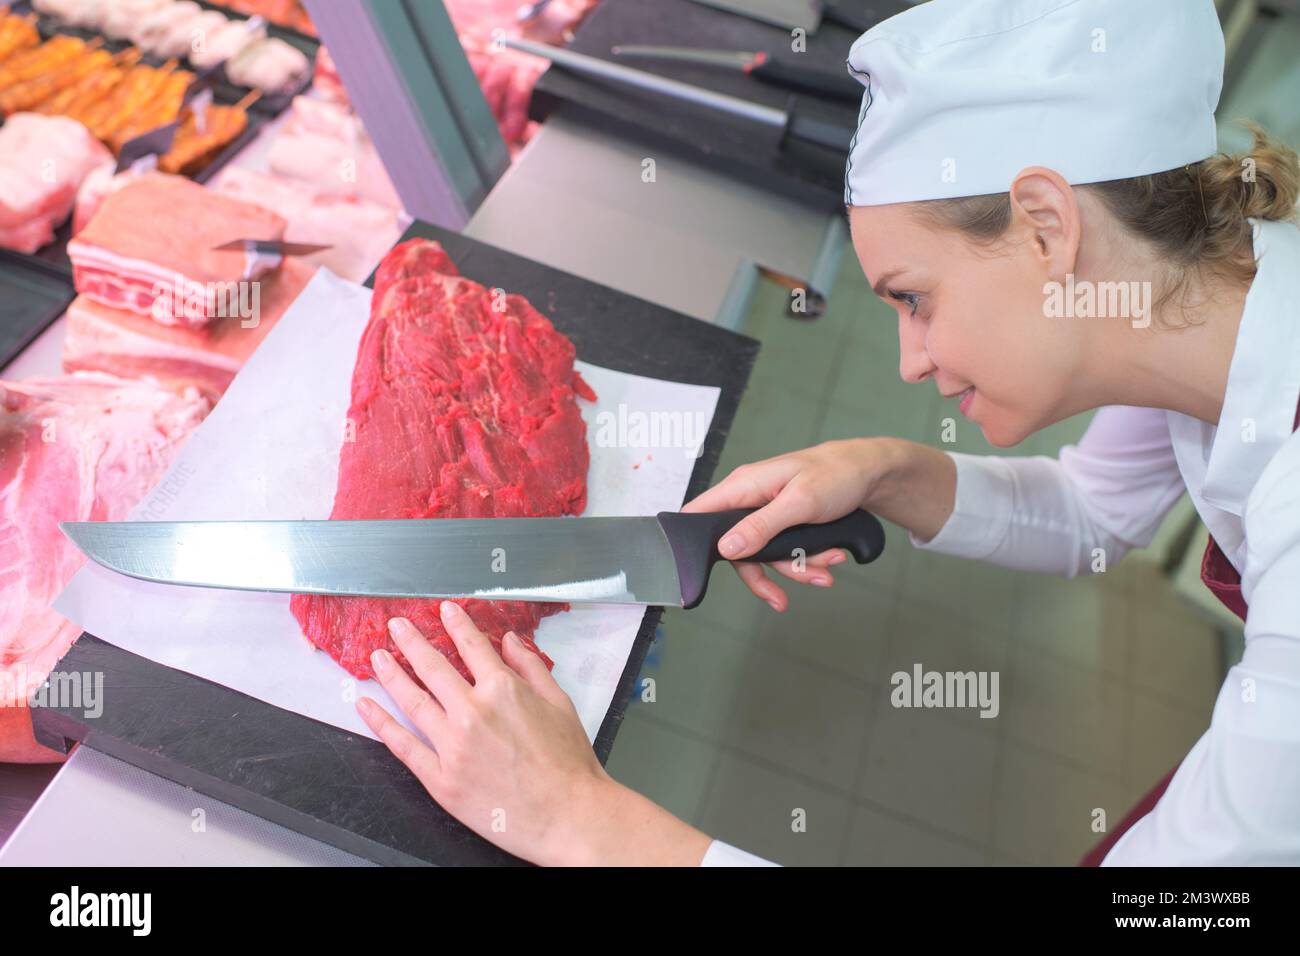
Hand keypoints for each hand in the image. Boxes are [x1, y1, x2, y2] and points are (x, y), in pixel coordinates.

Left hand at [357, 602, 710, 864]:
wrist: (567, 815)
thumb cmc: (568, 764)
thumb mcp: (560, 703)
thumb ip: (531, 667)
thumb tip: (510, 642)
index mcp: (503, 691)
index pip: (472, 647)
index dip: (456, 625)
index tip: (443, 611)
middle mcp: (473, 712)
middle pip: (432, 667)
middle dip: (411, 642)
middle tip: (396, 626)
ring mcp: (453, 746)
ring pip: (412, 701)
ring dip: (391, 674)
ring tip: (378, 657)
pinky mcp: (441, 779)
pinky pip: (403, 746)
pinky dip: (381, 724)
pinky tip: (367, 707)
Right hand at [684, 439, 889, 610]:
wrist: (868, 473)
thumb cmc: (836, 474)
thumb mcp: (800, 503)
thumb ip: (761, 526)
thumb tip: (727, 548)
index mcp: (743, 485)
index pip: (699, 513)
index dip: (693, 542)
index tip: (700, 572)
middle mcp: (749, 498)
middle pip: (735, 547)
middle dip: (764, 573)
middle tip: (779, 598)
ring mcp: (765, 511)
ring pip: (765, 553)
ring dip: (797, 567)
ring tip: (826, 570)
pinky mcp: (782, 521)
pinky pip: (785, 549)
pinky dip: (808, 559)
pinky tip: (830, 557)